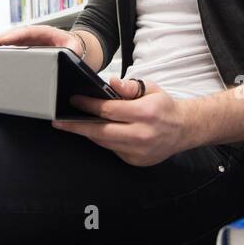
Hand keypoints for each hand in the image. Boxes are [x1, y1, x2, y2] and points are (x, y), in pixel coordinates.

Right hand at [0, 24, 80, 50]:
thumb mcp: (74, 49)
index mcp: (46, 32)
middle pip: (16, 33)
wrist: (74, 47)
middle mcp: (36, 34)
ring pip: (13, 38)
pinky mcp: (28, 46)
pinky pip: (14, 45)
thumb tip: (68, 53)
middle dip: (2, 37)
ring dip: (0, 41)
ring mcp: (30, 39)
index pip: (28, 32)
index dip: (15, 36)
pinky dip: (3, 47)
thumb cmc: (73, 47)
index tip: (4, 40)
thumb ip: (72, 50)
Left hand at [53, 77, 186, 166]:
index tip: (74, 100)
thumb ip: (130, 86)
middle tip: (59, 121)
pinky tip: (95, 133)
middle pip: (101, 132)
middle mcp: (142, 135)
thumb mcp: (150, 89)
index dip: (88, 105)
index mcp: (145, 113)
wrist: (184, 129)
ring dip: (88, 133)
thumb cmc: (164, 107)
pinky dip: (103, 141)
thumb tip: (111, 83)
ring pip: (105, 143)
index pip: (109, 110)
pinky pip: (113, 150)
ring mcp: (139, 151)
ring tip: (73, 125)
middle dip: (77, 126)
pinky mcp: (136, 161)